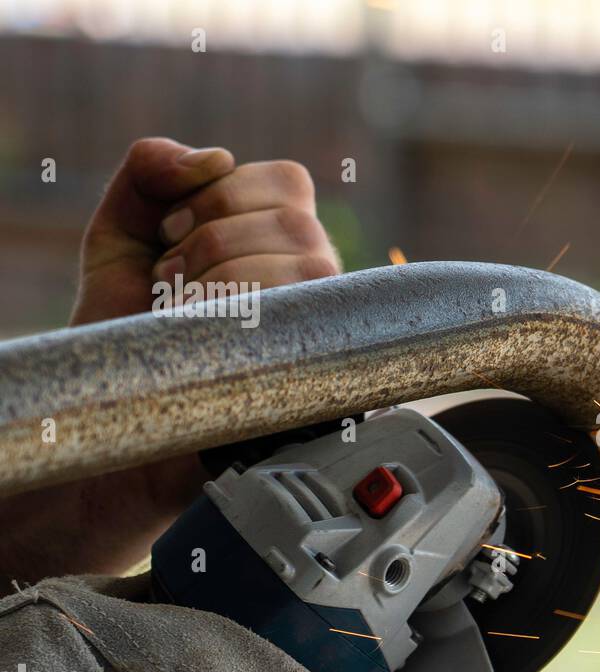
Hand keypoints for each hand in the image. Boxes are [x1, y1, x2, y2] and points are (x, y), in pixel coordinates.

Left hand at [0, 139, 339, 581]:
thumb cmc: (125, 338)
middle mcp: (318, 289)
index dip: (222, 196)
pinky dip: (233, 321)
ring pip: (303, 267)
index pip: (288, 182)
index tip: (171, 236)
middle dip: (208, 242)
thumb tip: (211, 156)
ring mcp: (323, 335)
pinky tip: (205, 347)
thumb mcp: (121, 237)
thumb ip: (151, 172)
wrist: (110, 423)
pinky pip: (301, 322)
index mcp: (284, 247)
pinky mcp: (318, 381)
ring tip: (184, 322)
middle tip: (169, 288)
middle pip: (293, 221)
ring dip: (218, 284)